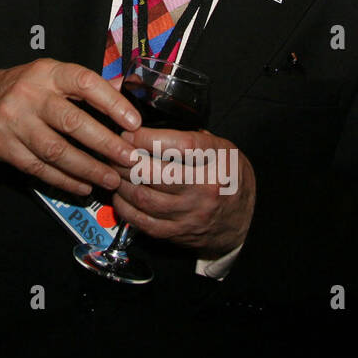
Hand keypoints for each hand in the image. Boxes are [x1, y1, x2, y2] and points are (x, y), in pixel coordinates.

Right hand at [0, 59, 141, 195]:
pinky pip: (39, 168)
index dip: (111, 102)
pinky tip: (83, 185)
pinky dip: (64, 180)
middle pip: (71, 122)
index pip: (84, 83)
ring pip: (56, 151)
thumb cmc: (22, 89)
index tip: (133, 122)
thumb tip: (124, 88)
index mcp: (46, 73)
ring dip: (87, 168)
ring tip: (111, 178)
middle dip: (105, 143)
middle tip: (128, 158)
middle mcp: (29, 95)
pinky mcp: (5, 147)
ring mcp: (14, 122)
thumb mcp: (50, 75)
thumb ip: (85, 84)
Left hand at [109, 126, 255, 255]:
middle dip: (127, 159)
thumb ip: (194, 138)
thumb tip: (155, 124)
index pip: (179, 145)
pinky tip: (120, 193)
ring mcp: (190, 214)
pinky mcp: (177, 233)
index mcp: (218, 162)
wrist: (244, 223)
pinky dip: (124, 206)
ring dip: (121, 181)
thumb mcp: (223, 150)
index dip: (148, 137)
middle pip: (156, 173)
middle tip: (114, 149)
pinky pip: (142, 221)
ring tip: (113, 168)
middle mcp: (205, 189)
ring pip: (144, 197)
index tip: (130, 131)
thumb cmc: (230, 179)